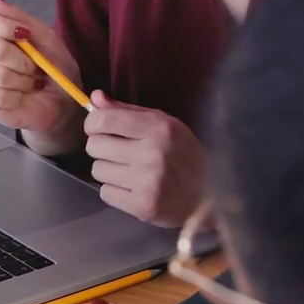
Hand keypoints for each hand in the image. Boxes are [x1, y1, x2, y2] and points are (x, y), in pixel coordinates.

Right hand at [0, 0, 83, 152]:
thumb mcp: (45, 37)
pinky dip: (17, 96)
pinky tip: (22, 96)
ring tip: (31, 83)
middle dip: (22, 59)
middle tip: (35, 67)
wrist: (63, 101)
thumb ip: (17, 16)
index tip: (24, 33)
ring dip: (23, 79)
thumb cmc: (54, 66)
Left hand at [85, 91, 205, 226]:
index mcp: (159, 127)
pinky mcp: (143, 206)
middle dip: (102, 147)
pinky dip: (114, 190)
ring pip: (98, 170)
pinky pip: (105, 193)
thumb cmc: (185, 154)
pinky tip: (132, 187)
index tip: (99, 128)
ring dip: (109, 169)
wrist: (209, 196)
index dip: (93, 123)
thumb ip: (127, 111)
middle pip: (95, 146)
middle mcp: (152, 153)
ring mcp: (147, 182)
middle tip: (118, 151)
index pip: (104, 120)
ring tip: (129, 171)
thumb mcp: (164, 124)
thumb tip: (95, 97)